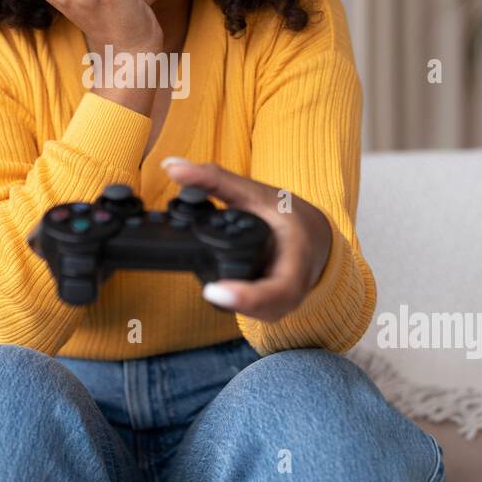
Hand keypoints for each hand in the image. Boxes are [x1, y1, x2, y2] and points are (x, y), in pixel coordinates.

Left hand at [161, 158, 333, 321]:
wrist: (310, 234)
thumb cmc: (285, 214)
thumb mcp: (253, 192)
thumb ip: (212, 180)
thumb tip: (171, 166)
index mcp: (297, 257)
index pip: (279, 287)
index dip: (249, 296)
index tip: (216, 291)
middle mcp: (293, 286)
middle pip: (268, 308)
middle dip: (241, 303)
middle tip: (210, 291)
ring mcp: (283, 301)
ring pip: (260, 314)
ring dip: (237, 305)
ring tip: (213, 292)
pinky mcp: (271, 306)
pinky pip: (255, 312)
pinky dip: (238, 304)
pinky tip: (220, 292)